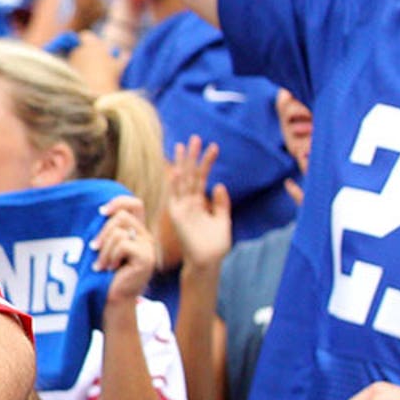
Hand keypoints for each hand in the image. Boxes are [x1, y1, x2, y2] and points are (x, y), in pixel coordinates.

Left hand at [94, 193, 157, 316]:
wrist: (114, 299)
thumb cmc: (106, 274)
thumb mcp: (105, 246)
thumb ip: (108, 229)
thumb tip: (101, 210)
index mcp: (137, 231)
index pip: (134, 204)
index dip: (118, 202)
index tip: (101, 212)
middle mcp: (146, 236)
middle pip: (122, 216)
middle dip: (103, 232)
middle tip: (94, 248)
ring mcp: (148, 247)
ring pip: (119, 231)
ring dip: (104, 249)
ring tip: (102, 264)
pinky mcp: (146, 258)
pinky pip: (122, 245)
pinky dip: (110, 256)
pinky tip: (109, 269)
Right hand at [165, 136, 231, 271]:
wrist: (207, 262)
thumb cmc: (215, 245)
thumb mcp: (223, 220)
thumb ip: (221, 203)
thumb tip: (219, 185)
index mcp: (198, 203)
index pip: (202, 178)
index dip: (207, 162)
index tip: (213, 147)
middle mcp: (188, 202)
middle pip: (190, 174)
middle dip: (192, 156)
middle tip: (196, 137)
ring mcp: (181, 207)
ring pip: (182, 180)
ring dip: (184, 163)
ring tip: (185, 145)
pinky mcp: (177, 214)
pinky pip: (176, 195)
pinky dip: (176, 182)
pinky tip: (179, 168)